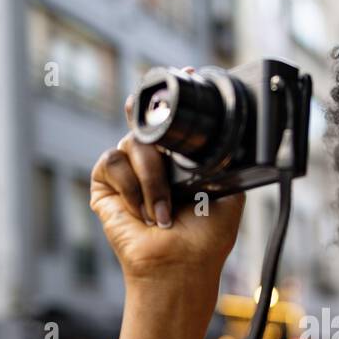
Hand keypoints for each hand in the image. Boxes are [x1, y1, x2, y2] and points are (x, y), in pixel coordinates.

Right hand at [90, 69, 244, 283]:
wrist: (180, 265)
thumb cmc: (204, 239)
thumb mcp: (228, 192)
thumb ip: (225, 162)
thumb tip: (234, 137)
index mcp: (180, 161)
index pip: (172, 121)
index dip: (175, 98)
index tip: (191, 74)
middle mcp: (153, 161)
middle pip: (148, 121)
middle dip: (156, 118)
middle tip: (169, 128)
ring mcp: (128, 172)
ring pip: (134, 143)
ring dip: (153, 178)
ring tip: (163, 211)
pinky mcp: (104, 185)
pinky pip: (112, 162)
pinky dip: (131, 187)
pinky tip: (143, 212)